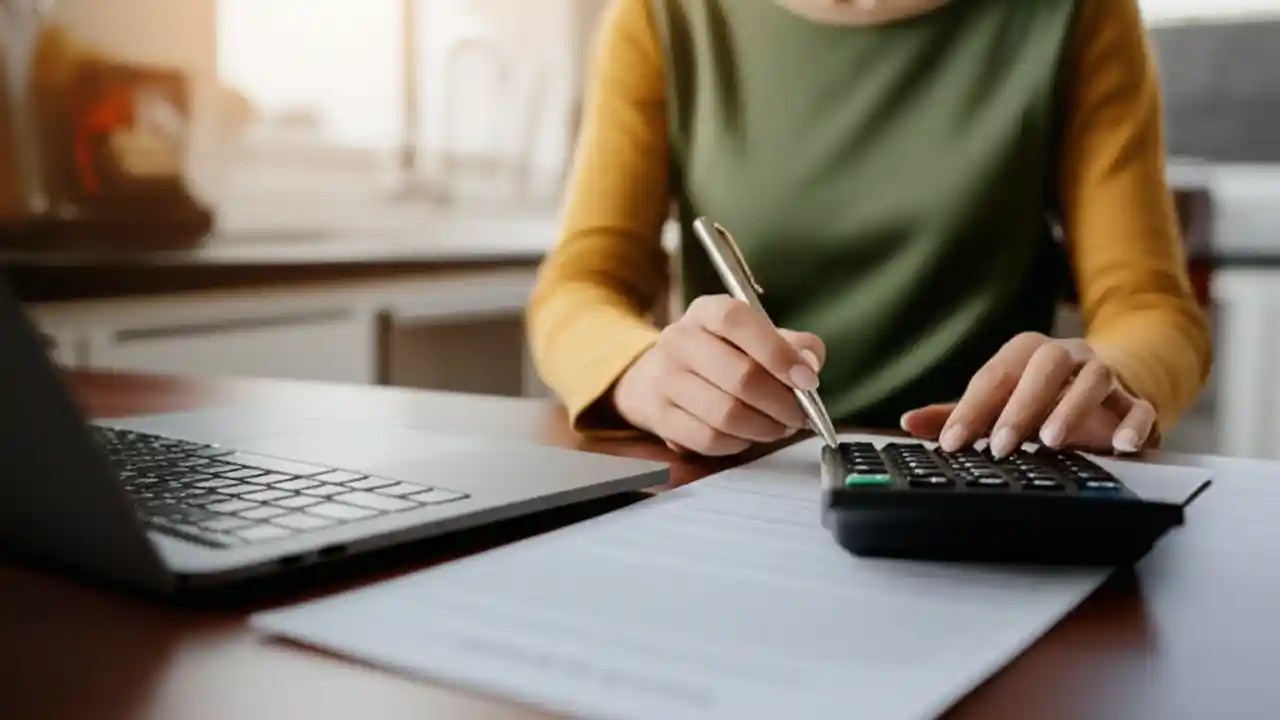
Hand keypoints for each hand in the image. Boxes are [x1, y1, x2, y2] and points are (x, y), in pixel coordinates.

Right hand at [612, 295, 825, 455]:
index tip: (807, 380)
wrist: (655, 377)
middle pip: (740, 376)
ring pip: (726, 414)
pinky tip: (747, 435)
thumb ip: (790, 344)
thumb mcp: (753, 337)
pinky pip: (708, 439)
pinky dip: (737, 443)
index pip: (737, 321)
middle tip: (800, 415)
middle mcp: (679, 340)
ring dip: (764, 428)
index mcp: (706, 312)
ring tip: (779, 428)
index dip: (777, 352)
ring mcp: (664, 379)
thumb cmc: (717, 355)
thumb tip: (810, 363)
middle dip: (781, 403)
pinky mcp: (658, 415)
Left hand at [901, 333, 1156, 457]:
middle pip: (1047, 365)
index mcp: (1029, 353)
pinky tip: (1120, 446)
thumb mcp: (1001, 404)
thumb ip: (960, 413)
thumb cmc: (1045, 395)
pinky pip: (1141, 407)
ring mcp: (1106, 376)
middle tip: (1000, 445)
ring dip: (1072, 408)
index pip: (996, 375)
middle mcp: (1069, 356)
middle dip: (1021, 404)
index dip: (972, 408)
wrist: (1114, 385)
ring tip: (1052, 442)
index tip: (952, 442)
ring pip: (1094, 378)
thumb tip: (909, 422)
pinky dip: (1133, 424)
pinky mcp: (1137, 402)